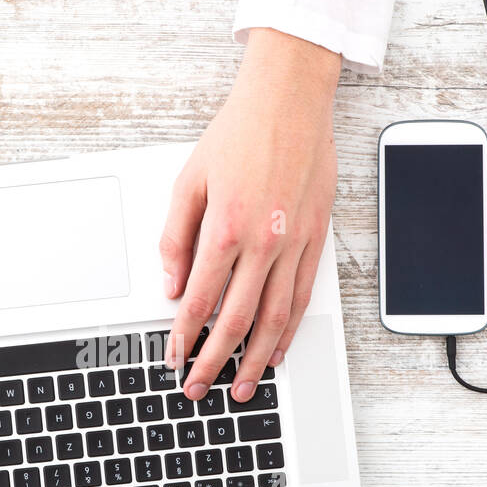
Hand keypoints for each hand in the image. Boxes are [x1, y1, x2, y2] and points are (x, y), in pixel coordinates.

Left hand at [160, 27, 340, 402]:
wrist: (290, 99)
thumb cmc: (238, 133)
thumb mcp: (189, 180)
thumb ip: (175, 237)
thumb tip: (170, 284)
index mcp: (226, 227)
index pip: (199, 300)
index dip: (183, 337)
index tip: (173, 358)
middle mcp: (264, 241)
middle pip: (236, 320)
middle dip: (214, 362)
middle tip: (199, 388)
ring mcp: (295, 242)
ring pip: (276, 318)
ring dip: (256, 359)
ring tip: (242, 386)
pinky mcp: (317, 238)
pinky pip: (303, 296)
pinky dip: (289, 330)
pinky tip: (276, 351)